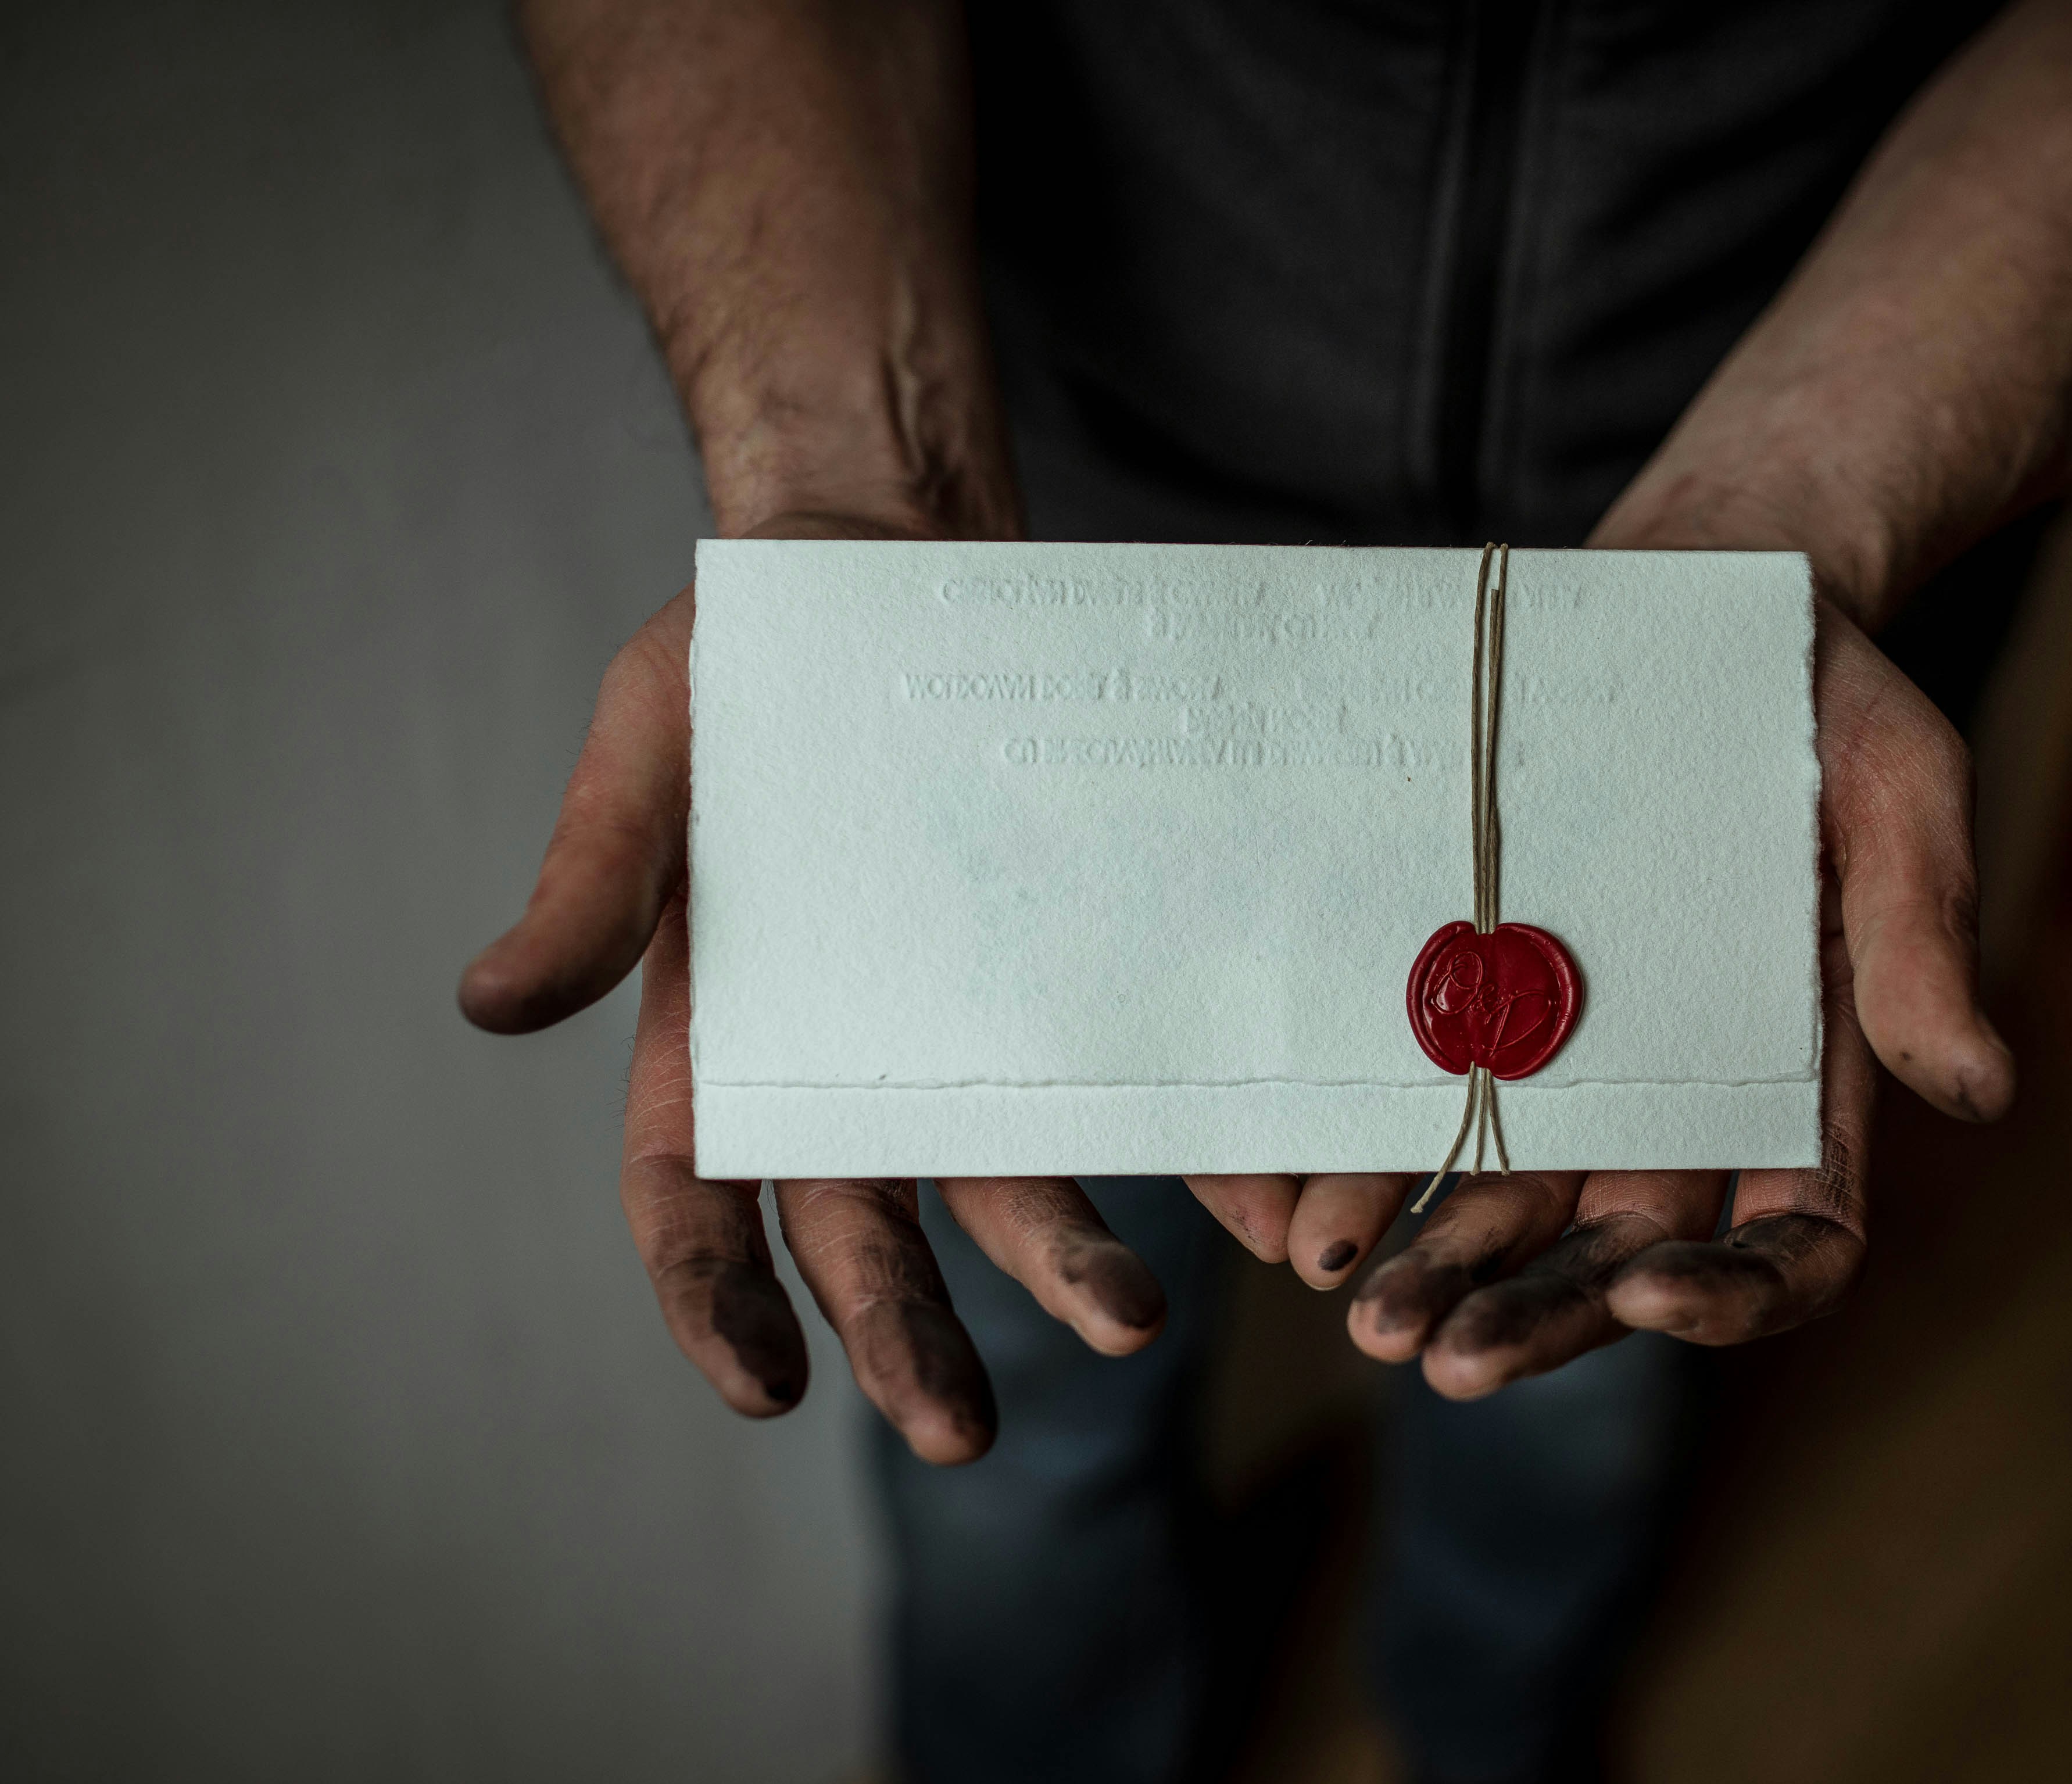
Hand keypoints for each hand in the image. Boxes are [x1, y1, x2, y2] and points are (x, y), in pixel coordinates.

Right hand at [457, 515, 1165, 1464]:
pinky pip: (1135, 1081)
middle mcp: (845, 1066)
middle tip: (966, 1435)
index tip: (764, 1388)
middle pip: (866, 1239)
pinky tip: (1253, 1199)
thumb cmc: (741, 661)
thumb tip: (486, 1006)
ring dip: (1067, 1264)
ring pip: (1007, 1187)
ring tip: (1133, 1324)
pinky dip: (1193, 1146)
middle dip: (910, 1341)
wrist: (890, 561)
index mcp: (715, 1039)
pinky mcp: (1070, 977)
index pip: (696, 1208)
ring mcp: (965, 1030)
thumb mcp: (646, 747)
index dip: (717, 1305)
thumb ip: (591, 883)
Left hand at [1184, 597, 2013, 1396]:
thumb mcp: (1898, 793)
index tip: (1654, 1291)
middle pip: (1626, 1258)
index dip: (1735, 1294)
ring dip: (1443, 1273)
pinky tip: (1299, 1204)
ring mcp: (1577, 1062)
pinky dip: (1368, 1165)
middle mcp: (1688, 1101)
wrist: (1696, 594)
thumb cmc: (1825, 698)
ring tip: (1365, 1310)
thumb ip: (1920, 940)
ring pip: (1513, 1212)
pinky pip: (1419, 1109)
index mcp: (1810, 1083)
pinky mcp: (1480, 1003)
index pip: (1795, 1243)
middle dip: (1544, 1317)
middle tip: (1449, 1358)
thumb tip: (1979, 1093)